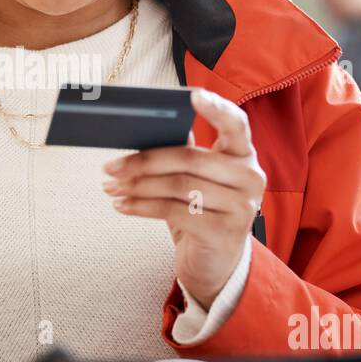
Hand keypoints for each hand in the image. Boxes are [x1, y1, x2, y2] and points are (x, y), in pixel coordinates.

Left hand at [102, 88, 264, 309]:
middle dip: (144, 161)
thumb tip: (144, 127)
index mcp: (243, 155)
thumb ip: (182, 152)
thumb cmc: (201, 213)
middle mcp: (250, 177)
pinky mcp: (225, 232)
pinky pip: (174, 212)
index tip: (193, 95)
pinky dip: (142, 207)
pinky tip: (122, 205)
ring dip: (137, 186)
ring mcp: (242, 206)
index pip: (236, 124)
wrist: (216, 265)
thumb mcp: (196, 181)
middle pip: (190, 158)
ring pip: (178, 186)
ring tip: (110, 187)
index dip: (216, 108)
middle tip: (110, 165)